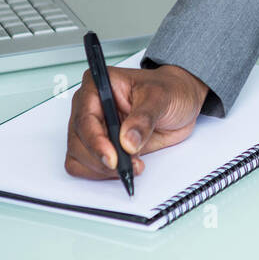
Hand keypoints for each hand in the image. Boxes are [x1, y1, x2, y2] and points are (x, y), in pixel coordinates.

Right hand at [64, 63, 208, 179]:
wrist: (180, 101)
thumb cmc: (169, 90)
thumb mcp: (160, 97)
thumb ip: (143, 119)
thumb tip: (127, 142)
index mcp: (98, 86)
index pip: (85, 117)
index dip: (95, 141)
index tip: (112, 157)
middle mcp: (89, 107)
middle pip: (78, 141)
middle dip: (101, 159)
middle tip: (128, 165)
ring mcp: (93, 128)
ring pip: (79, 157)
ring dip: (102, 169)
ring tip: (132, 165)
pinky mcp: (99, 146)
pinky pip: (86, 166)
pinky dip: (101, 173)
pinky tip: (124, 168)